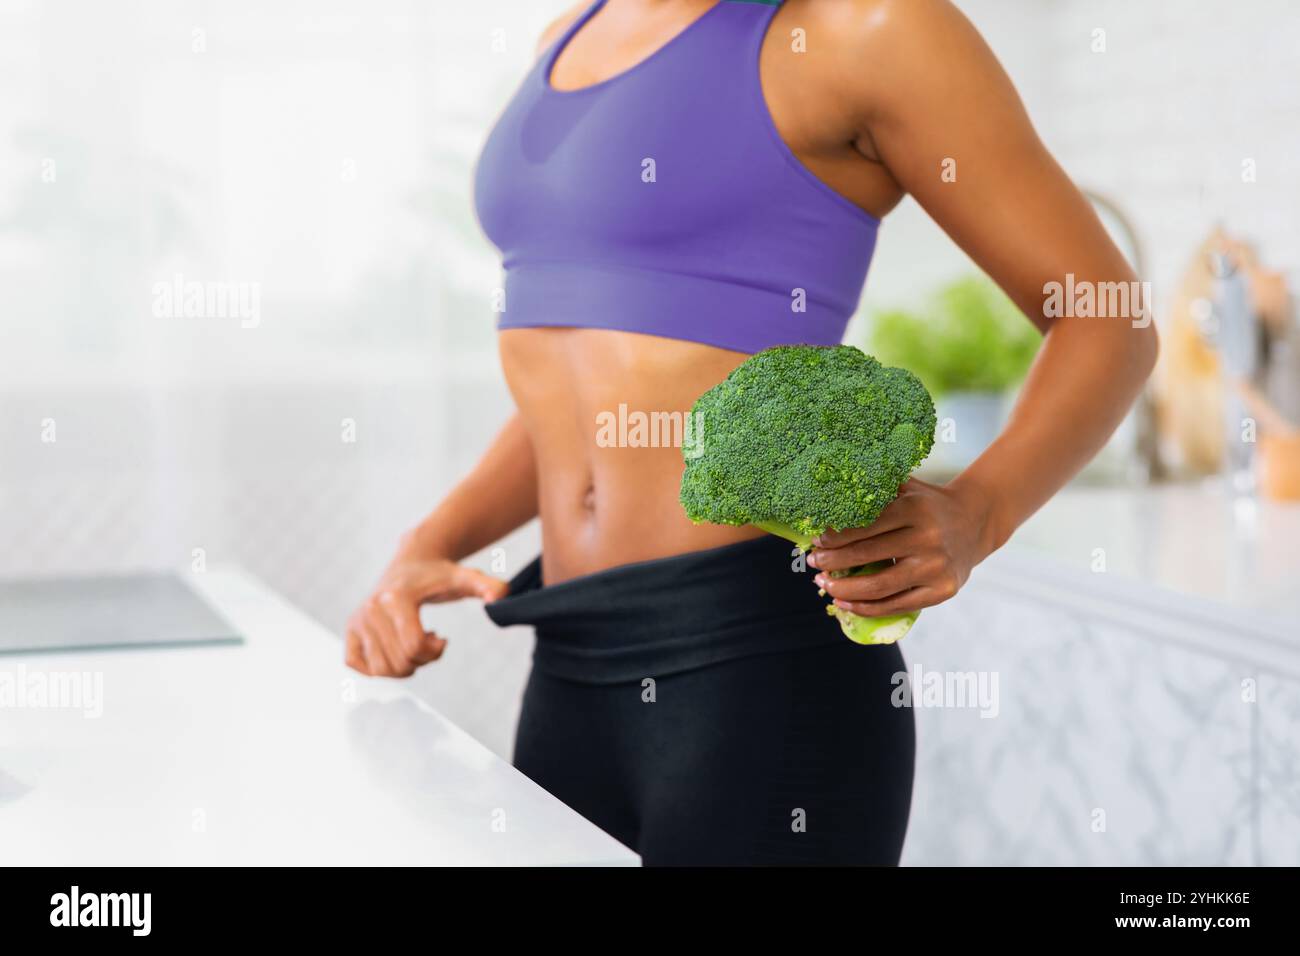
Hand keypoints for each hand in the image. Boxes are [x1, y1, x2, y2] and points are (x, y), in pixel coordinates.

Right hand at [344, 555, 507, 677]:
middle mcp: (371, 609)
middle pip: (400, 663)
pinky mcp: (350, 629)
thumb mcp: (467, 578)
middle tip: (429, 642)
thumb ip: (488, 587)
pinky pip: (357, 665)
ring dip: (403, 667)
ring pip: (380, 670)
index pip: (414, 647)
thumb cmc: (441, 575)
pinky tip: (394, 650)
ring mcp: (357, 620)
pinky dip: (378, 668)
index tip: (442, 638)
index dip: (434, 652)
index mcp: (396, 598)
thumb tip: (500, 598)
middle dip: (421, 660)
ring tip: (413, 644)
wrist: (412, 563)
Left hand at [805, 477, 997, 616]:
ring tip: (824, 585)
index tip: (816, 541)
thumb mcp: (907, 487)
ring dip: (844, 589)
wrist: (975, 522)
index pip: (864, 526)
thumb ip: (874, 489)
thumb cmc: (928, 503)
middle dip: (833, 561)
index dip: (835, 537)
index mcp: (914, 509)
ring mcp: (935, 568)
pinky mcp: (941, 591)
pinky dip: (866, 608)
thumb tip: (825, 494)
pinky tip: (844, 603)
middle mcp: (927, 538)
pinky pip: (896, 605)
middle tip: (812, 562)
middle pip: (867, 556)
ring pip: (878, 586)